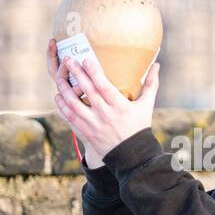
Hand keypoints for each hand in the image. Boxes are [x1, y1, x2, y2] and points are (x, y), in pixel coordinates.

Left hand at [50, 40, 159, 160]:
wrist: (131, 155)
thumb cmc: (139, 126)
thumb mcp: (146, 106)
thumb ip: (150, 84)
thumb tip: (157, 65)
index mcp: (120, 106)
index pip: (104, 86)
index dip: (94, 72)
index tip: (86, 59)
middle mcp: (105, 115)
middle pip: (88, 91)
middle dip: (77, 74)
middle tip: (68, 60)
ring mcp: (93, 125)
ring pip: (74, 105)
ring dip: (65, 91)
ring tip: (59, 79)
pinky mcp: (86, 133)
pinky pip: (70, 119)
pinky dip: (62, 108)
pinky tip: (58, 97)